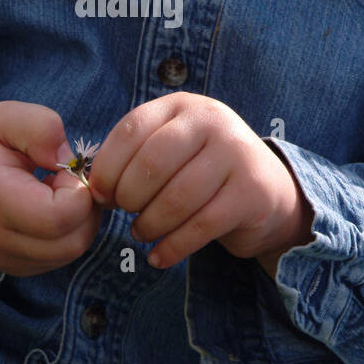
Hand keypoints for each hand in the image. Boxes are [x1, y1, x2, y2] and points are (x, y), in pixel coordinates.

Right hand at [0, 102, 104, 276]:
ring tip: (58, 193)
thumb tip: (68, 158)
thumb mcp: (5, 117)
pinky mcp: (13, 267)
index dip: (77, 190)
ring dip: (79, 222)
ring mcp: (3, 259)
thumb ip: (41, 127)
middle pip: (71, 242)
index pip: (58, 216)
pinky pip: (59, 259)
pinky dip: (67, 235)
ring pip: (70, 253)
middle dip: (85, 208)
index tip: (63, 168)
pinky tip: (50, 209)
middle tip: (67, 180)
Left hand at [86, 91, 311, 268]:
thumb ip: (134, 159)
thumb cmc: (202, 173)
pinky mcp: (252, 192)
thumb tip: (96, 190)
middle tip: (126, 213)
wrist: (267, 192)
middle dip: (130, 196)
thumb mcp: (171, 151)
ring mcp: (236, 154)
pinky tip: (159, 257)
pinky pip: (201, 225)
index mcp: (182, 106)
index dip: (109, 165)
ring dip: (150, 224)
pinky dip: (173, 247)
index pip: (133, 129)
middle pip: (153, 162)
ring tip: (142, 233)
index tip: (100, 194)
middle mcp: (212, 121)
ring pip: (177, 197)